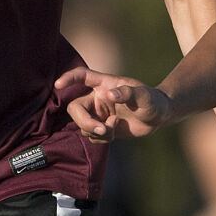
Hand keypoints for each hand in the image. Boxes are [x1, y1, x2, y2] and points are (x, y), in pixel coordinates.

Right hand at [55, 66, 173, 142]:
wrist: (157, 117)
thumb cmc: (152, 101)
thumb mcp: (144, 96)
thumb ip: (129, 93)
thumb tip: (111, 94)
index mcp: (104, 84)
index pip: (82, 76)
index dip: (68, 78)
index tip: (58, 86)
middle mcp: (97, 98)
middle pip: (75, 108)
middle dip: (84, 121)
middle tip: (101, 129)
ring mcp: (97, 114)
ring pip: (82, 125)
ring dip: (97, 131)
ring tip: (115, 126)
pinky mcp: (101, 127)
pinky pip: (91, 136)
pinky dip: (101, 138)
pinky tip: (114, 133)